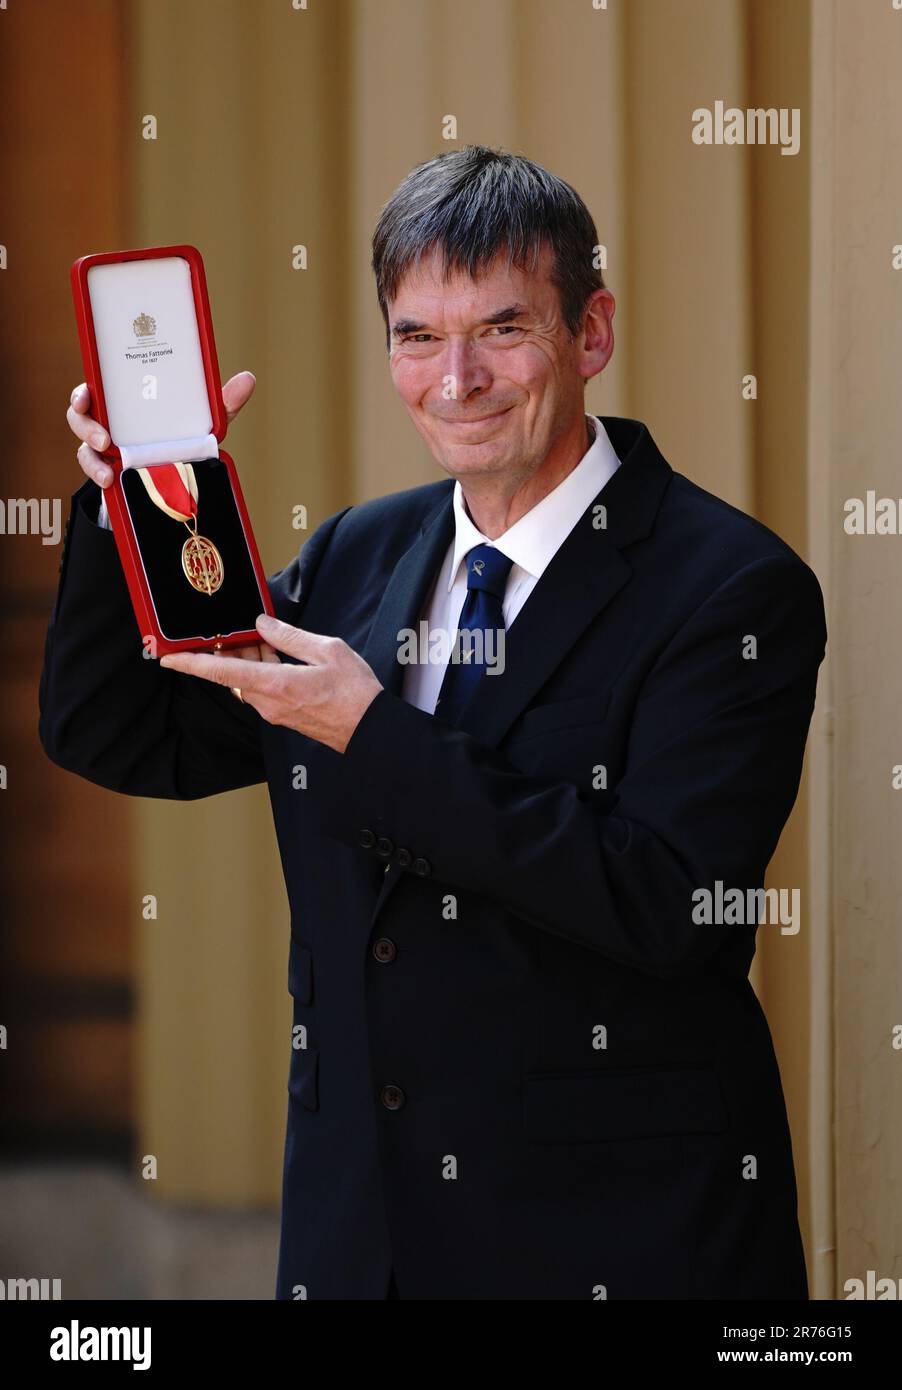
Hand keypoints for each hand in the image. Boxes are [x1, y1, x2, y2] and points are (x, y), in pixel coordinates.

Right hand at [66, 370, 256, 486]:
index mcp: (125, 403)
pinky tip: (110, 482)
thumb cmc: (181, 438)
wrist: (174, 480)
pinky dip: (99, 476)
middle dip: (84, 424)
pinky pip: (93, 472)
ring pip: (83, 447)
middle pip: (79, 415)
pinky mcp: (106, 470)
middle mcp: (109, 421)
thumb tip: (248, 379)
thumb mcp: (200, 422)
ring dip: (91, 458)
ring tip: (108, 471)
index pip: (95, 390)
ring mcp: (104, 448)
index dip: (84, 392)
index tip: (87, 394)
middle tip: (104, 438)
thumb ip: (221, 404)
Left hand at [159, 614, 383, 753]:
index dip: (190, 663)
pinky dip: (262, 669)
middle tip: (233, 628)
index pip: (221, 671)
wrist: (370, 729)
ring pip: (246, 680)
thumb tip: (263, 624)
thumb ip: (289, 636)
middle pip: (232, 673)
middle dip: (228, 650)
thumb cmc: (354, 692)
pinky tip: (276, 654)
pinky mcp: (283, 715)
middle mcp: (268, 702)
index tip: (166, 658)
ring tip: (263, 637)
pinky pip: (262, 688)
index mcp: (274, 684)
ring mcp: (274, 711)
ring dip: (248, 658)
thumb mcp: (326, 650)